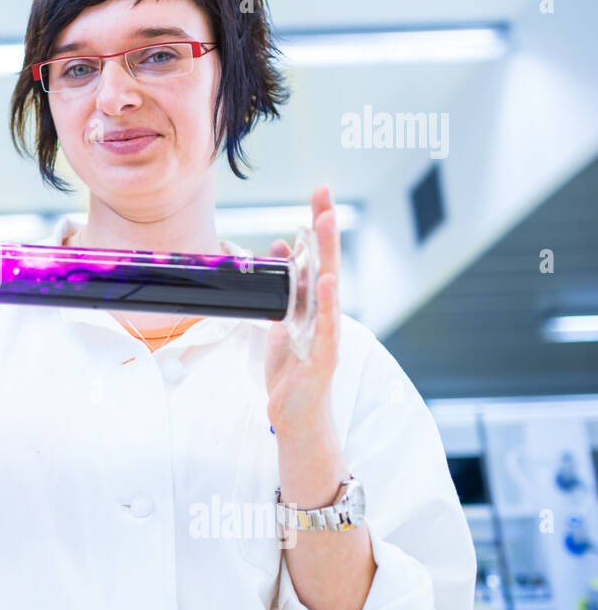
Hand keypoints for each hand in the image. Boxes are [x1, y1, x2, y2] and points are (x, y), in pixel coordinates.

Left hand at [264, 184, 340, 440]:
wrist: (297, 417)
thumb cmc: (291, 371)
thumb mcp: (282, 322)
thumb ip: (284, 288)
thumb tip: (279, 249)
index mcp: (314, 304)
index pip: (317, 257)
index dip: (317, 226)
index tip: (319, 192)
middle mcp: (325, 314)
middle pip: (327, 262)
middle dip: (324, 227)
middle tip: (324, 192)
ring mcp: (327, 334)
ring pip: (329, 288)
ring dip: (327, 254)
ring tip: (324, 223)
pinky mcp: (323, 357)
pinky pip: (326, 326)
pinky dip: (328, 303)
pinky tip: (328, 282)